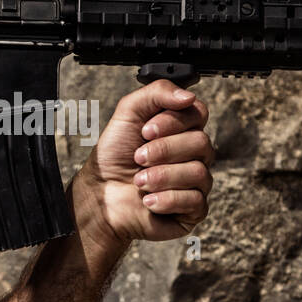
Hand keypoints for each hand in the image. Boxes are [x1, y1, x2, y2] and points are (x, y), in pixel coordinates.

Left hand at [75, 79, 213, 244]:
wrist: (100, 195)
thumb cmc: (114, 156)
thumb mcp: (127, 113)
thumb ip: (157, 93)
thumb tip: (188, 96)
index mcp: (182, 128)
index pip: (198, 113)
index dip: (173, 121)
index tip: (146, 131)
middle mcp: (193, 154)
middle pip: (201, 143)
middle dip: (163, 150)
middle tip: (138, 158)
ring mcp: (196, 182)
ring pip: (198, 172)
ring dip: (161, 177)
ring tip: (139, 182)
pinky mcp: (194, 209)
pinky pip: (195, 200)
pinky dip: (166, 200)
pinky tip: (149, 201)